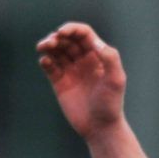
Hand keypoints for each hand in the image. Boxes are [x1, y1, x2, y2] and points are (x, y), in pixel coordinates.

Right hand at [35, 22, 127, 140]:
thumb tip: (95, 42)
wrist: (100, 127)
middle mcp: (83, 60)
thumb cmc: (111, 103)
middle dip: (57, 37)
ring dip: (49, 46)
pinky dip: (46, 61)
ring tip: (42, 47)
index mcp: (97, 55)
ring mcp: (71, 71)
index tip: (61, 32)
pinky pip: (50, 67)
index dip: (72, 29)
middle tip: (50, 42)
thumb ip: (110, 58)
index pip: (83, 35)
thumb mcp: (116, 79)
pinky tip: (45, 62)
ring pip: (57, 52)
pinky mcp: (60, 83)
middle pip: (67, 41)